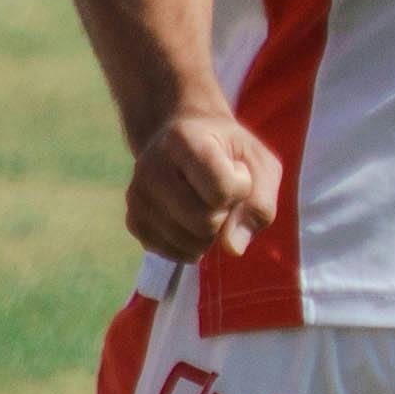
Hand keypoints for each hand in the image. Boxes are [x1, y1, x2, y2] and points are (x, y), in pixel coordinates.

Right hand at [126, 104, 279, 259]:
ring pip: (188, 243)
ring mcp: (137, 197)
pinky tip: (191, 218)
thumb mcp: (261, 164)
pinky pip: (173, 254)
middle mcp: (150, 167)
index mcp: (183, 141)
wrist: (186, 139)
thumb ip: (259, 204)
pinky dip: (192, 246)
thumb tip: (232, 248)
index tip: (237, 170)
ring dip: (210, 234)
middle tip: (221, 192)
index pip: (220, 190)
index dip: (241, 188)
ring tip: (205, 202)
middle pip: (204, 222)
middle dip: (225, 216)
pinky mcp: (134, 221)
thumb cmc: (230, 152)